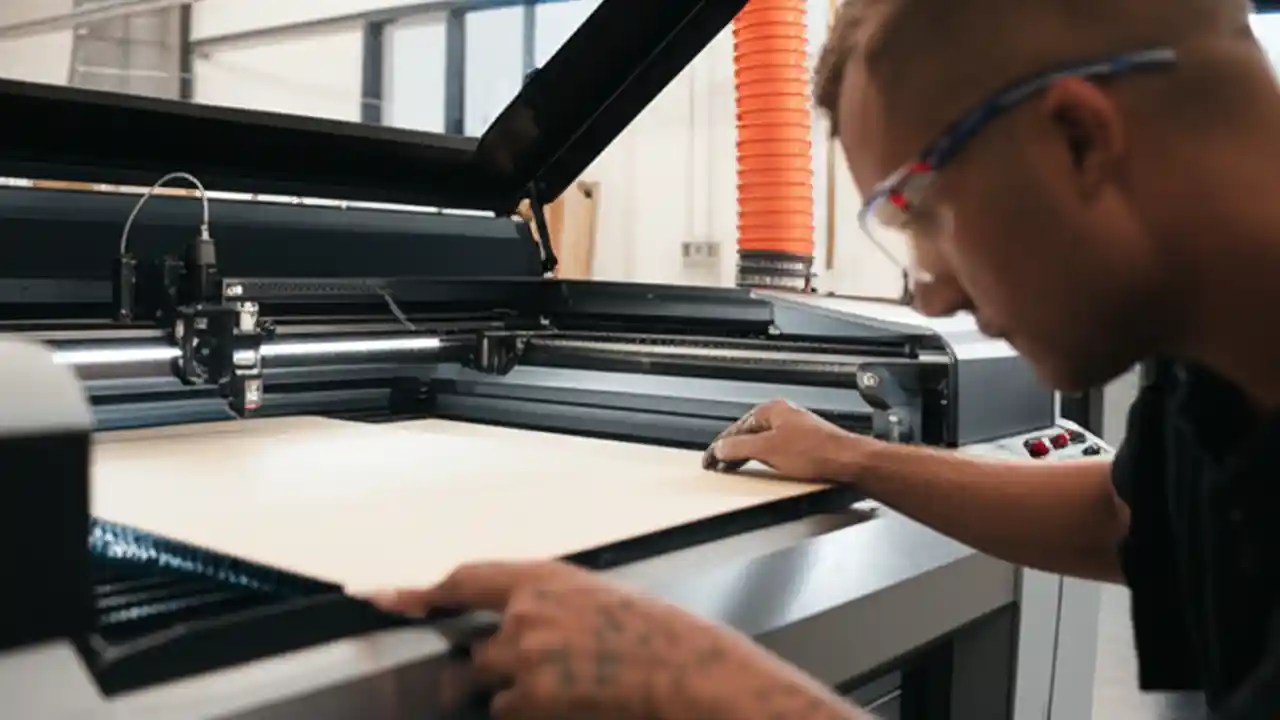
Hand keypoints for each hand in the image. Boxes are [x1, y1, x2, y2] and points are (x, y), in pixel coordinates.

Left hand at [365, 560, 786, 719]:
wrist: (683, 671)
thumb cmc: (652, 633)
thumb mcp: (594, 596)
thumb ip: (544, 603)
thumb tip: (511, 622)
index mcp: (541, 579)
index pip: (463, 581)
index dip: (418, 592)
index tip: (381, 597)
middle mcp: (523, 616)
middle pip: (472, 650)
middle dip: (490, 668)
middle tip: (536, 673)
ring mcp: (522, 662)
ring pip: (486, 687)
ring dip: (509, 693)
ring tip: (563, 688)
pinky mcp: (529, 703)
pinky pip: (507, 713)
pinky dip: (528, 713)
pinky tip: (570, 705)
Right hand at [702, 399, 870, 481]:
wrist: (847, 461)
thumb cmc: (815, 451)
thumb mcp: (767, 450)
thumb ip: (739, 447)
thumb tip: (720, 448)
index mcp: (773, 410)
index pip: (737, 427)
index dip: (720, 444)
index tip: (710, 458)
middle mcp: (784, 416)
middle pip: (749, 433)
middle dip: (733, 450)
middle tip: (720, 466)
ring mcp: (796, 430)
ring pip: (763, 442)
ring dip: (748, 455)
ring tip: (737, 468)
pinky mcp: (805, 445)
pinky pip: (776, 451)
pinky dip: (765, 459)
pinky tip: (766, 469)